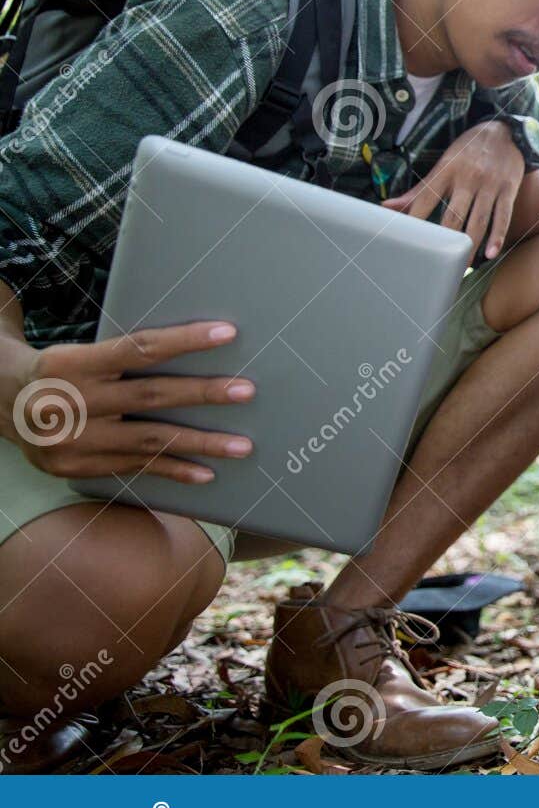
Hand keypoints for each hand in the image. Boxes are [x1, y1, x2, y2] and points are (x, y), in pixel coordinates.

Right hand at [0, 321, 254, 484]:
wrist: (3, 406)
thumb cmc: (60, 372)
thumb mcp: (80, 354)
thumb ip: (126, 356)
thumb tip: (197, 345)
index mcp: (74, 363)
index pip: (139, 348)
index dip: (185, 340)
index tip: (227, 334)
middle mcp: (73, 402)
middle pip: (151, 396)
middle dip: (203, 393)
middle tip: (246, 391)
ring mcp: (75, 441)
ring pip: (150, 440)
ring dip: (201, 443)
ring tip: (242, 445)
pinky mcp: (78, 469)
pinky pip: (136, 468)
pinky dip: (174, 470)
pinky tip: (206, 473)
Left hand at [383, 119, 524, 259]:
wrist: (505, 132)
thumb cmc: (467, 153)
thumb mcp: (442, 165)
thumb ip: (417, 191)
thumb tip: (385, 207)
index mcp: (446, 170)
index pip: (425, 199)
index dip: (414, 220)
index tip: (407, 242)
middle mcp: (467, 177)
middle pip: (453, 215)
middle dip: (444, 242)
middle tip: (436, 265)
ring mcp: (489, 183)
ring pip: (478, 220)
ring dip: (470, 246)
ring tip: (460, 267)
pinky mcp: (508, 188)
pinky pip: (503, 216)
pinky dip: (497, 236)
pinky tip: (491, 253)